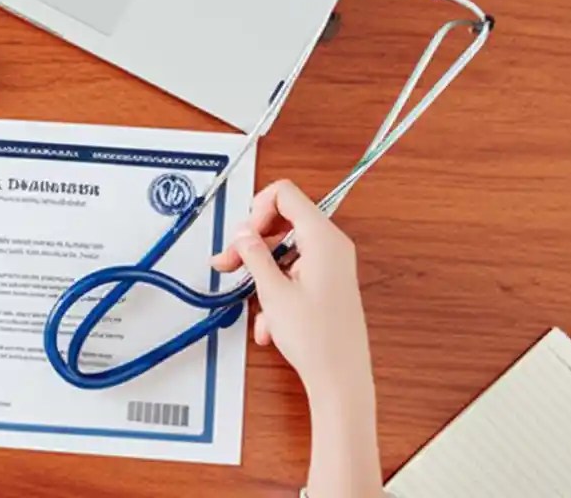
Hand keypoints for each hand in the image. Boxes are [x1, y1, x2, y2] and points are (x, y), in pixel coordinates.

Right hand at [213, 180, 382, 497]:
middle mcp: (332, 246)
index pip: (286, 194)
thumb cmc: (317, 338)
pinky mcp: (327, 281)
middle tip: (230, 260)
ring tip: (246, 291)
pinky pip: (294, 269)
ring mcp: (331, 264)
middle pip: (283, 219)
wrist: (340, 376)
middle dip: (252, 239)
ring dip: (260, 266)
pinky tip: (267, 316)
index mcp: (323, 239)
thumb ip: (253, 255)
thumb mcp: (272, 291)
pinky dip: (275, 285)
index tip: (241, 234)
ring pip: (285, 247)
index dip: (256, 209)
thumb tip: (243, 234)